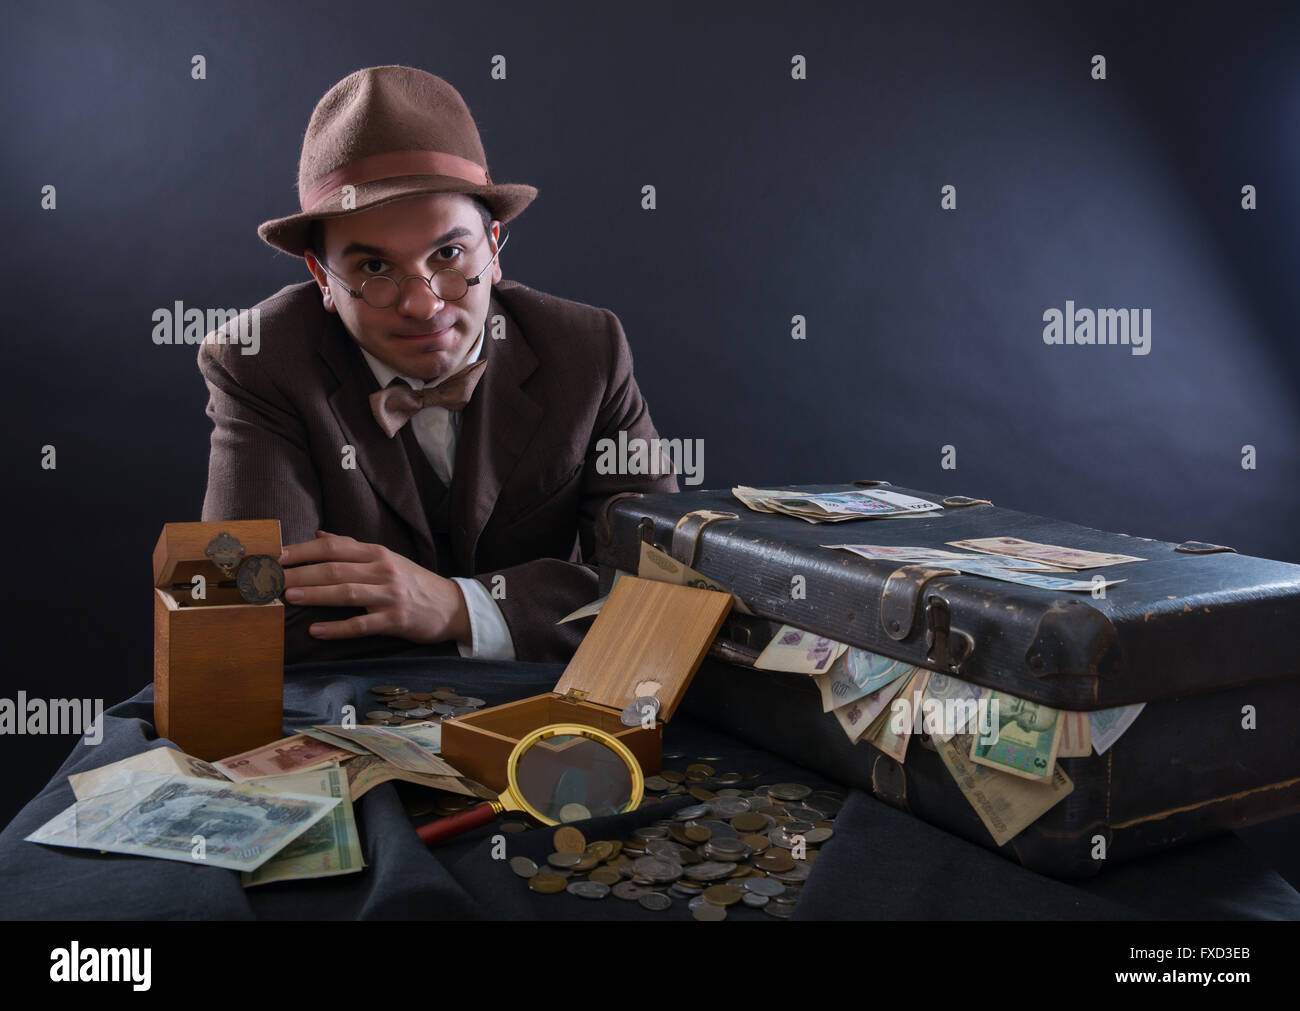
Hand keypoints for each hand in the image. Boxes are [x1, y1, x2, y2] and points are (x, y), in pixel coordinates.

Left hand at [279, 531, 470, 644]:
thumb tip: (317, 535)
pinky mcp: (395, 620)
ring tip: (288, 596)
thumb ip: (352, 547)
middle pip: (335, 569)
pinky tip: (316, 630)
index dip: (304, 550)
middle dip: (301, 572)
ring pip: (346, 593)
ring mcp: (389, 595)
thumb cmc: (413, 582)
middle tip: (272, 578)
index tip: (277, 554)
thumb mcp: (385, 559)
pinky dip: (337, 628)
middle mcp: (383, 570)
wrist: (452, 606)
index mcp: (377, 553)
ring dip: (315, 594)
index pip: (334, 547)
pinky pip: (361, 624)